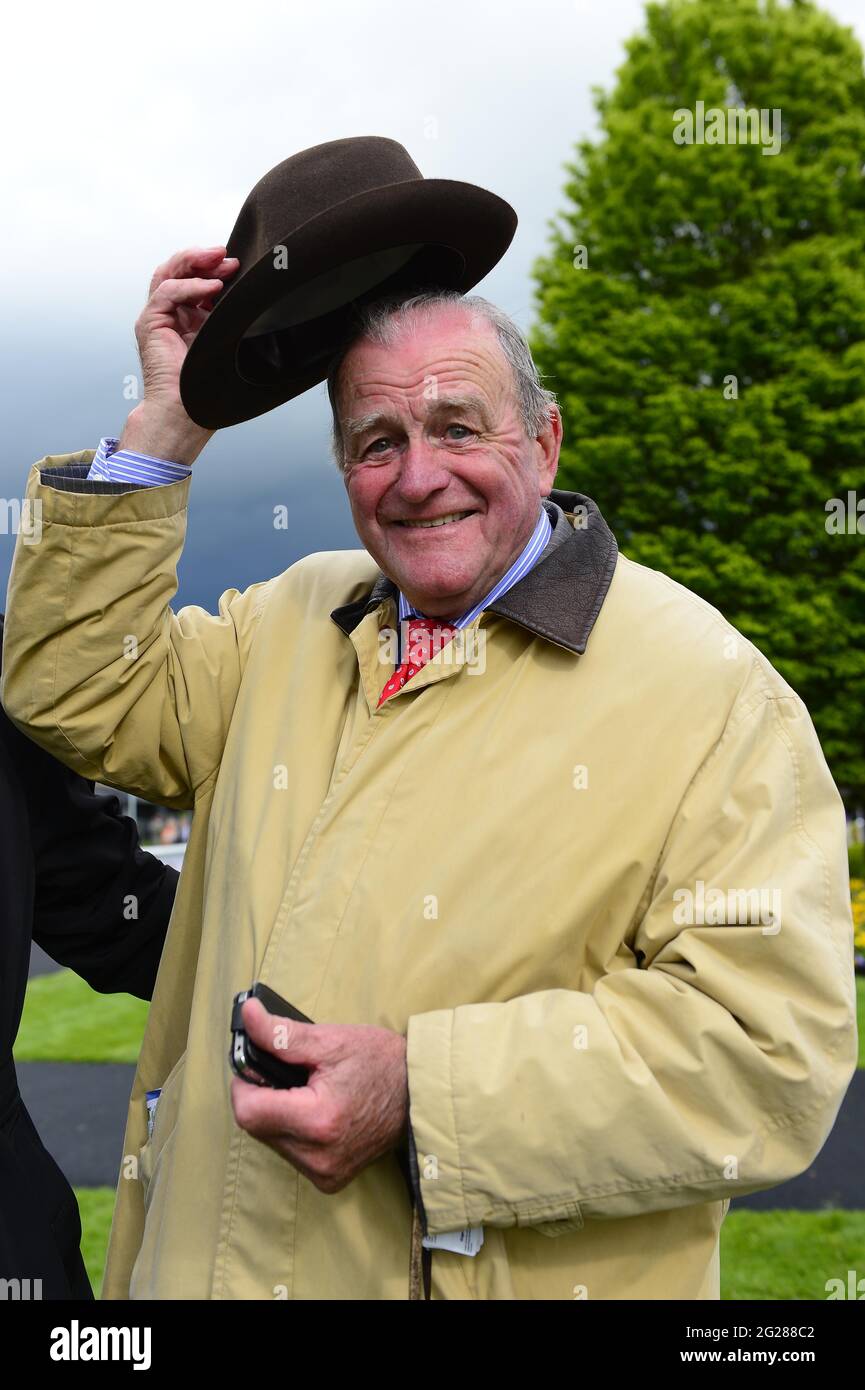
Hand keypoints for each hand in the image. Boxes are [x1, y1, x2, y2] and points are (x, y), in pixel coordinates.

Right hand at [135, 245, 238, 410]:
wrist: (188, 410)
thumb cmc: (209, 384)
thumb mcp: (226, 338)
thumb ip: (229, 314)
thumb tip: (251, 293)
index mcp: (189, 318)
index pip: (195, 280)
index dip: (213, 268)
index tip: (236, 265)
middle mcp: (171, 315)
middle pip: (179, 271)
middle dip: (202, 258)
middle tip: (225, 254)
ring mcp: (158, 318)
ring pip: (168, 274)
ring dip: (193, 262)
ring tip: (218, 259)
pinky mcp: (150, 324)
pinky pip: (166, 293)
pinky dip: (189, 286)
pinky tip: (211, 287)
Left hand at [230, 998, 409, 1193]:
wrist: (420, 1093)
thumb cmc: (380, 1062)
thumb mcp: (330, 1040)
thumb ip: (281, 1034)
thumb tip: (248, 1016)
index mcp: (317, 1122)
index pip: (248, 1112)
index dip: (244, 1084)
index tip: (255, 1064)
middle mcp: (318, 1157)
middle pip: (257, 1127)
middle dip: (262, 1096)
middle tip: (287, 1073)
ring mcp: (324, 1173)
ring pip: (271, 1141)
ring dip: (276, 1114)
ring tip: (305, 1090)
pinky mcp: (329, 1179)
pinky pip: (291, 1153)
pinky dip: (293, 1131)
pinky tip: (314, 1111)